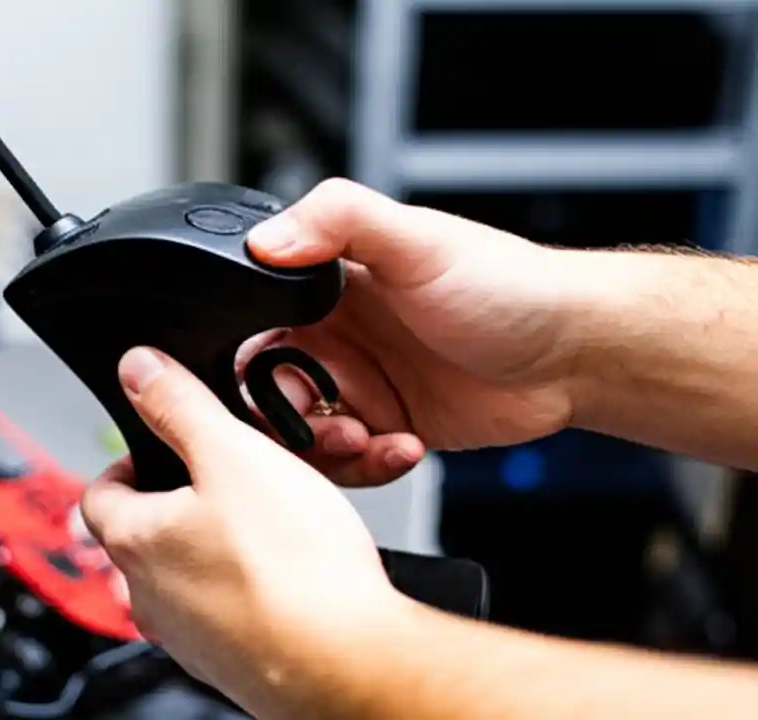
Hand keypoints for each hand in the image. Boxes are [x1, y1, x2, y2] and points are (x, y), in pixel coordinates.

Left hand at [82, 346, 408, 717]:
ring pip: (194, 568)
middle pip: (150, 529)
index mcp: (134, 541)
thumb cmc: (291, 569)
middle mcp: (149, 597)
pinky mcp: (233, 660)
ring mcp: (191, 636)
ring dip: (226, 536)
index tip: (164, 444)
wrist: (347, 664)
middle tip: (230, 474)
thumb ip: (179, 406)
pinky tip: (297, 567)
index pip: (100, 490)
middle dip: (189, 494)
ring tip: (275, 516)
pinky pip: (233, 605)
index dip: (131, 458)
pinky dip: (256, 580)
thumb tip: (138, 370)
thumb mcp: (233, 455)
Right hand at [243, 179, 579, 485]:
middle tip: (329, 425)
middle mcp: (338, 335)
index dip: (250, 364)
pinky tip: (404, 446)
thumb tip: (265, 240)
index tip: (276, 384)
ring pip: (304, 436)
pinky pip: (351, 463)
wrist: (576, 353)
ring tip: (368, 440)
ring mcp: (362, 384)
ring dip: (327, 451)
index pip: (250, 326)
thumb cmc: (508, 285)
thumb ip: (336, 221)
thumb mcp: (417, 240)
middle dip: (287, 422)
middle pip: (267, 393)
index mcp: (327, 286)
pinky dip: (368, 466)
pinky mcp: (389, 427)